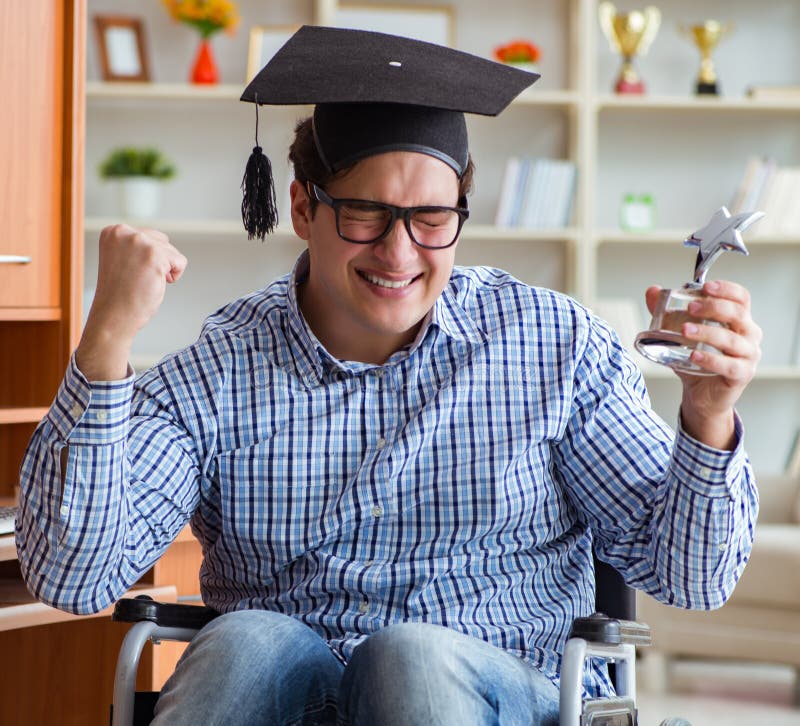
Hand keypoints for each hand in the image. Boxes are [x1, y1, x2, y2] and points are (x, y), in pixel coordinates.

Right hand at [76, 224, 186, 380]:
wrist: (113, 315)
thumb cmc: (120, 293)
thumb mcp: (123, 258)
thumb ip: (136, 245)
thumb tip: (162, 240)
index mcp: (113, 231)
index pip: (148, 236)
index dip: (147, 259)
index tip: (130, 273)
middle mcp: (123, 232)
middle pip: (162, 241)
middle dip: (158, 262)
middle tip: (138, 279)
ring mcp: (139, 241)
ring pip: (172, 252)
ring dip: (164, 270)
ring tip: (144, 282)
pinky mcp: (154, 254)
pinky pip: (180, 262)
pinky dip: (174, 276)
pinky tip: (155, 284)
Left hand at [644, 280, 761, 448]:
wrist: (702, 394)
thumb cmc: (697, 359)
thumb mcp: (680, 334)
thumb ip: (667, 312)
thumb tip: (652, 291)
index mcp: (738, 320)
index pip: (741, 298)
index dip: (726, 289)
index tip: (706, 286)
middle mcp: (749, 335)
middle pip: (738, 314)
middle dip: (713, 307)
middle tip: (690, 307)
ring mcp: (748, 356)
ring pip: (732, 340)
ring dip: (707, 332)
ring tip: (685, 330)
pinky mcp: (742, 375)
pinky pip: (729, 366)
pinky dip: (711, 359)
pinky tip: (694, 355)